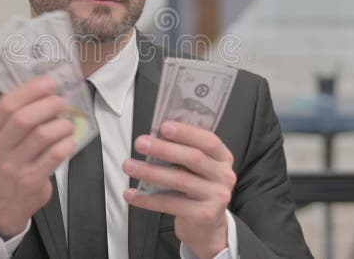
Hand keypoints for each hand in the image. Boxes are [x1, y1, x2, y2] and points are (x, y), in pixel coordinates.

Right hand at [0, 76, 75, 237]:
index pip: (6, 105)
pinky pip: (54, 155)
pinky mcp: (31, 180)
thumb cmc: (12, 159)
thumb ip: (19, 114)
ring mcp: (14, 166)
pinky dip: (66, 143)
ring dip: (61, 124)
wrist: (8, 200)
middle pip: (23, 119)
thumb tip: (48, 89)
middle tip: (62, 101)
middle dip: (47, 105)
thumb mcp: (5, 137)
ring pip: (42, 135)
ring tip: (67, 123)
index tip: (49, 82)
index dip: (30, 90)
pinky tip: (70, 140)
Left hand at [122, 121, 236, 258]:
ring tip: (130, 166)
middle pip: (193, 158)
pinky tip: (132, 194)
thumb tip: (155, 137)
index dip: (186, 132)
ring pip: (180, 180)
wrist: (208, 227)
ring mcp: (216, 196)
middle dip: (163, 149)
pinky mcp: (204, 215)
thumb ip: (183, 152)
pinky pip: (171, 204)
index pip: (208, 140)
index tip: (163, 127)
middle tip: (141, 143)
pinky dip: (148, 199)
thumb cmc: (197, 189)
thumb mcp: (198, 169)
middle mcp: (223, 175)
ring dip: (151, 172)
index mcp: (222, 158)